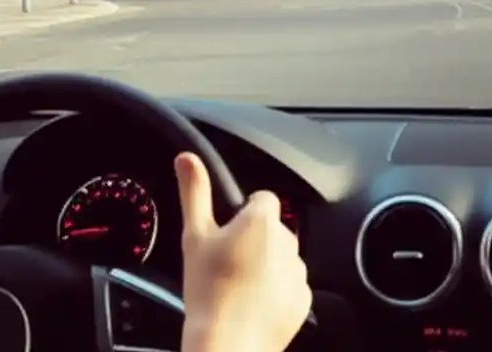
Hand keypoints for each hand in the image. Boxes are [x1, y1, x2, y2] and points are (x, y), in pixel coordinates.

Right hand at [174, 153, 310, 351]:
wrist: (227, 343)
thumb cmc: (208, 291)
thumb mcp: (194, 236)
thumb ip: (195, 192)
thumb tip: (187, 158)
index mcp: (261, 221)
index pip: (262, 199)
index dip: (243, 214)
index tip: (227, 234)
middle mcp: (287, 241)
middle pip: (272, 229)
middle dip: (255, 240)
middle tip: (228, 263)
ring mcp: (298, 271)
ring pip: (282, 257)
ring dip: (267, 264)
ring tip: (239, 287)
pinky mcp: (304, 298)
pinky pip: (291, 285)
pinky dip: (277, 291)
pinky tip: (253, 304)